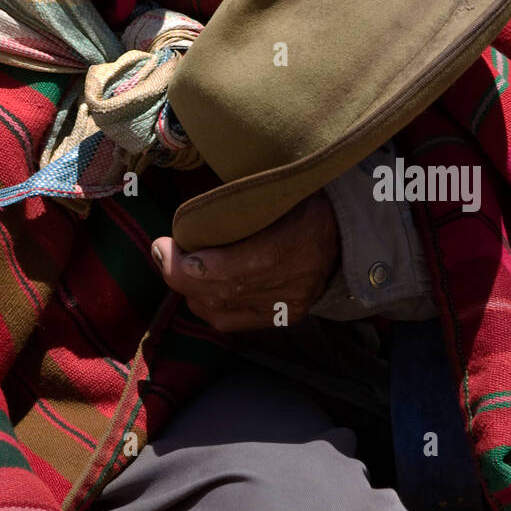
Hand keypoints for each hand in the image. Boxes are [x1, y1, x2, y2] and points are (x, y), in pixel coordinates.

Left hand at [150, 189, 340, 332]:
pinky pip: (233, 322)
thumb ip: (238, 200)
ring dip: (192, 291)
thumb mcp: (278, 188)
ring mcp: (290, 303)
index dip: (187, 265)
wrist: (349, 229)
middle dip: (181, 275)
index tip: (162, 245)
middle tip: (162, 253)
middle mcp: (291, 281)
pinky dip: (208, 307)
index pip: (230, 269)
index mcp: (291, 242)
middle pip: (221, 292)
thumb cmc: (305, 197)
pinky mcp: (286, 317)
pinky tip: (200, 289)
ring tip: (181, 267)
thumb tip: (191, 206)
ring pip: (222, 311)